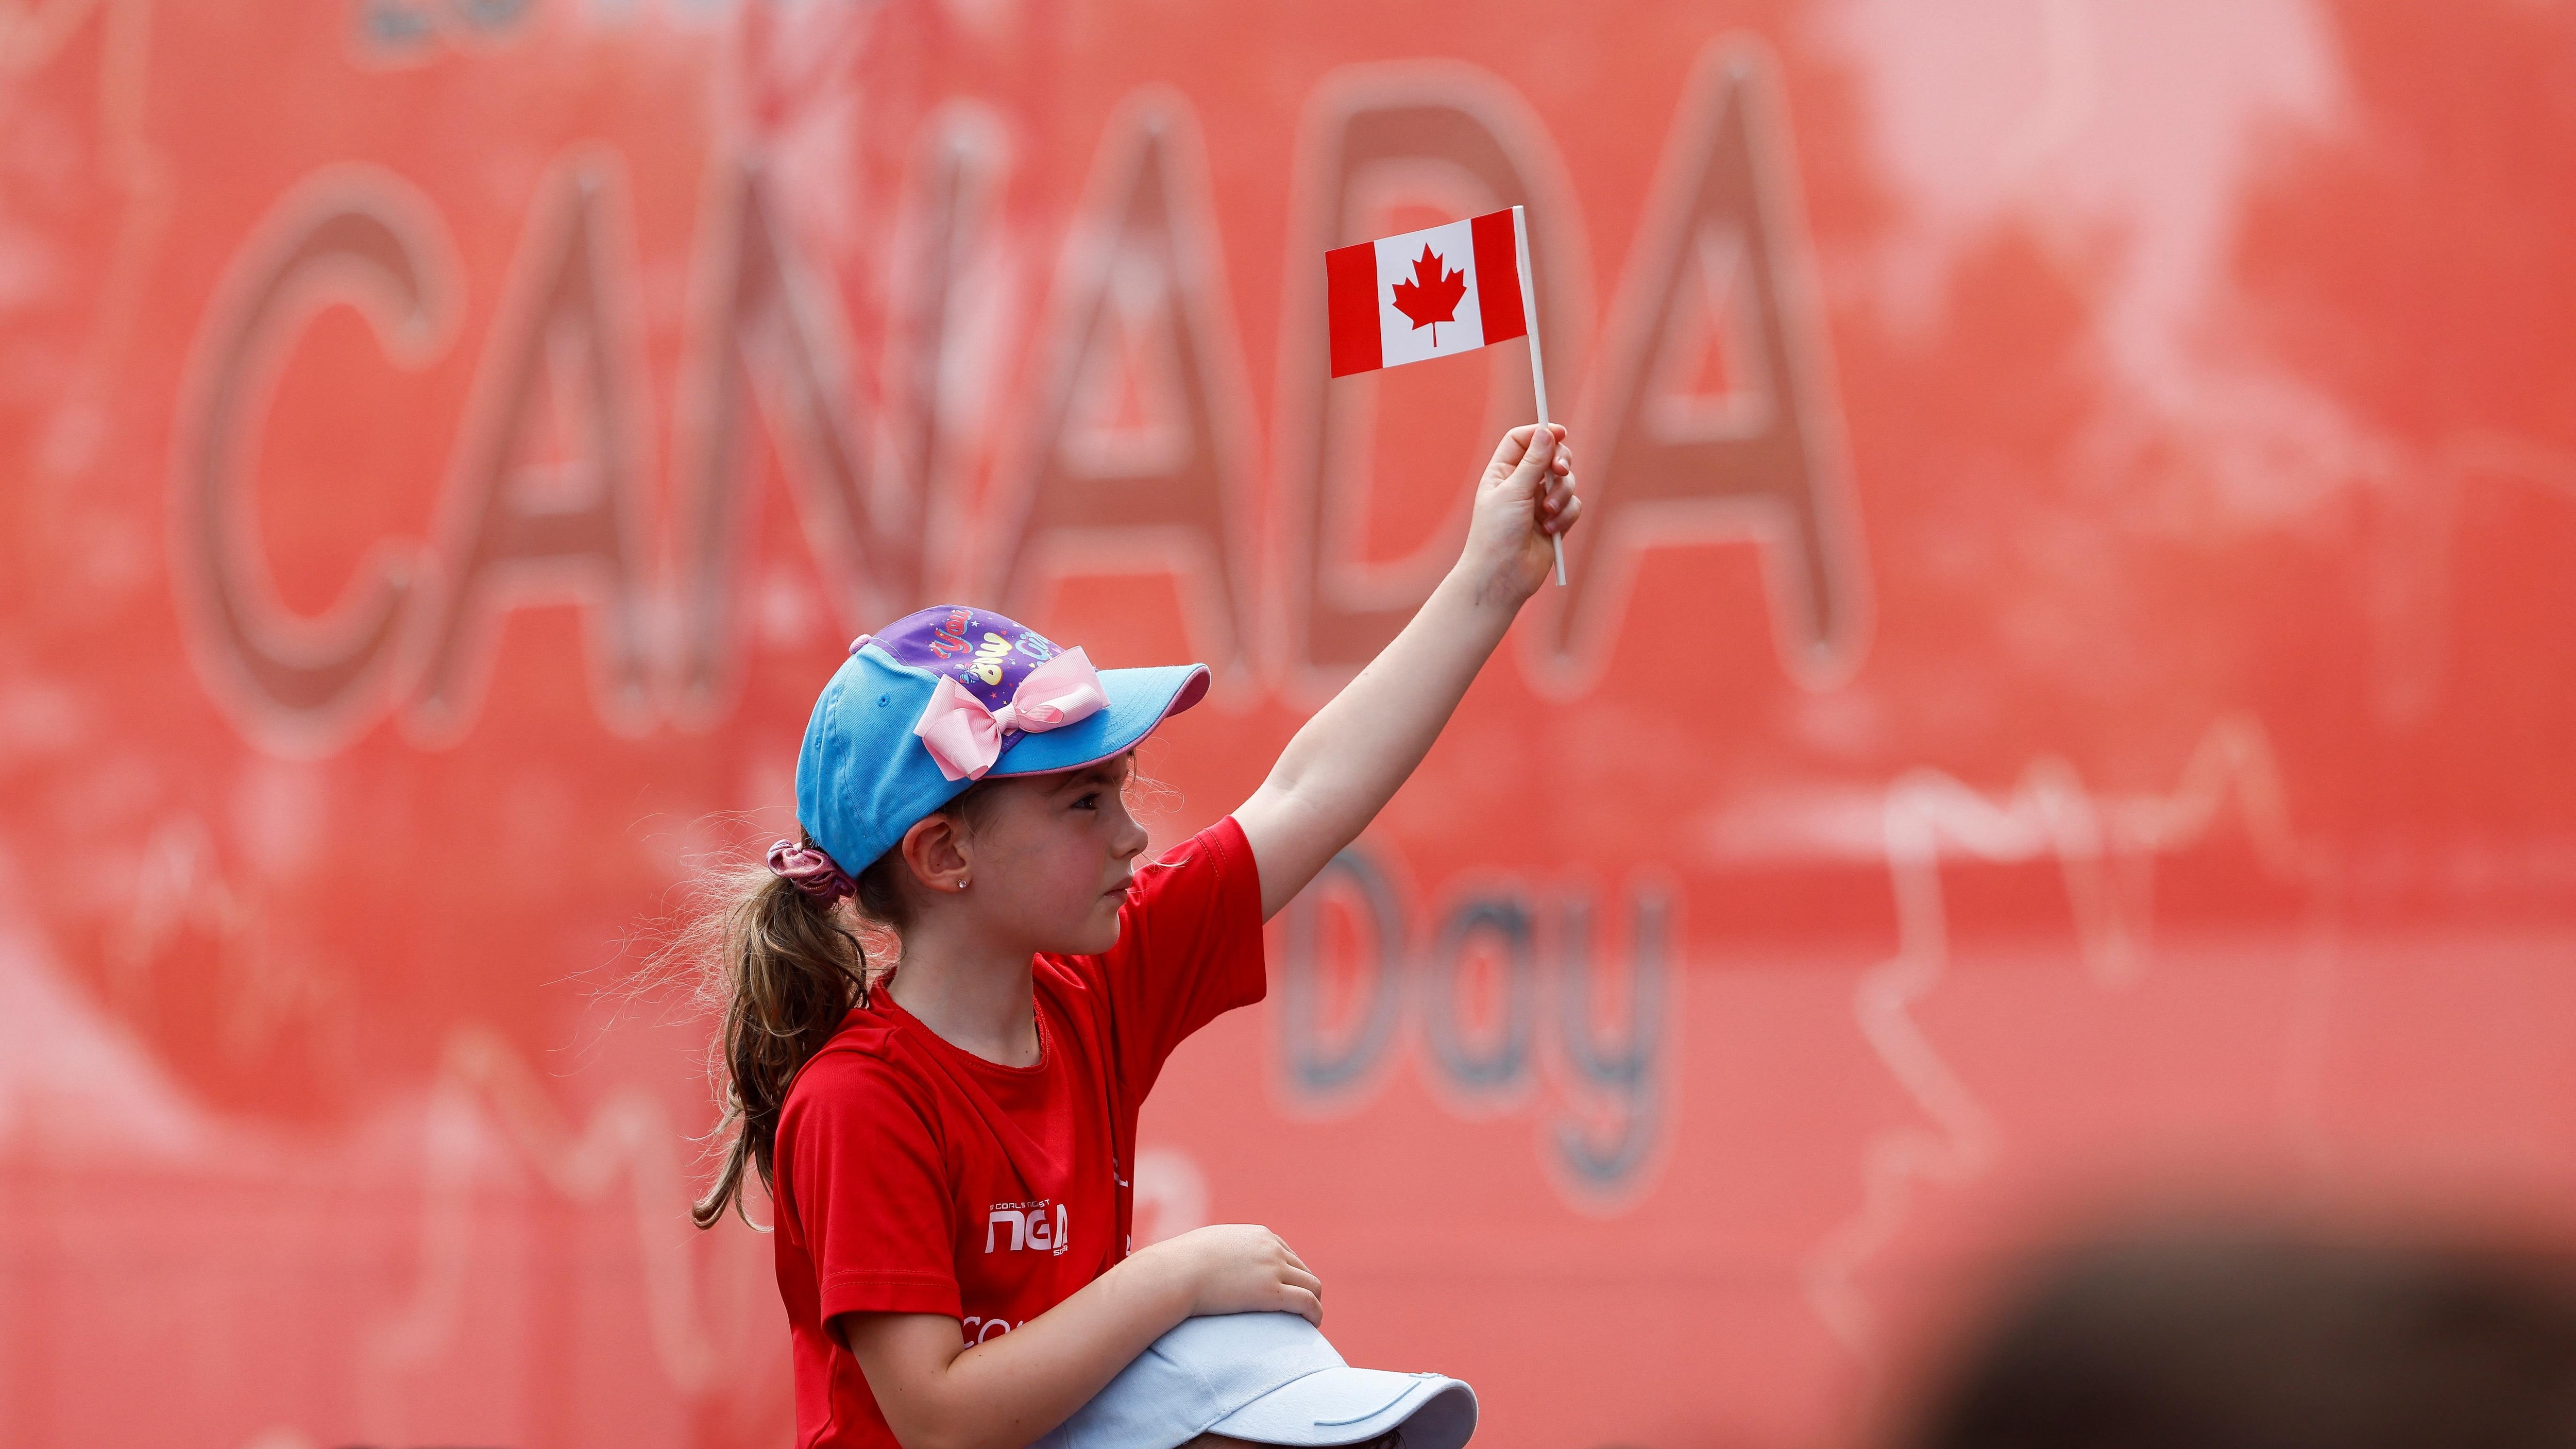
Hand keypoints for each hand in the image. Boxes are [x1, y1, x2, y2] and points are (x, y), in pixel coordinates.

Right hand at [1144, 1224, 1323, 1325]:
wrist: (1176, 1272)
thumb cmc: (1181, 1264)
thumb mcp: (1207, 1247)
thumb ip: (1221, 1253)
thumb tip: (1215, 1266)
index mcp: (1258, 1236)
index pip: (1288, 1254)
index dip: (1292, 1276)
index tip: (1289, 1293)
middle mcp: (1271, 1248)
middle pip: (1303, 1270)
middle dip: (1305, 1289)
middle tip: (1300, 1312)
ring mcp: (1273, 1268)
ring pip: (1312, 1286)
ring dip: (1314, 1303)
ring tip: (1309, 1321)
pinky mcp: (1271, 1291)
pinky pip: (1307, 1302)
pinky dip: (1315, 1313)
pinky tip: (1312, 1325)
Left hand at [1461, 424, 1581, 603]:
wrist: (1502, 575)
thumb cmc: (1497, 533)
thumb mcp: (1513, 491)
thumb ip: (1533, 461)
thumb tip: (1546, 432)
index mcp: (1503, 472)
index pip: (1523, 440)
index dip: (1541, 433)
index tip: (1559, 433)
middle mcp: (1522, 484)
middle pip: (1550, 456)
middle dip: (1560, 463)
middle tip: (1559, 471)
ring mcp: (1539, 503)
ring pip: (1566, 482)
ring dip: (1561, 495)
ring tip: (1547, 514)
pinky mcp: (1555, 521)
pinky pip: (1573, 506)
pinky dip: (1565, 516)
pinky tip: (1550, 530)